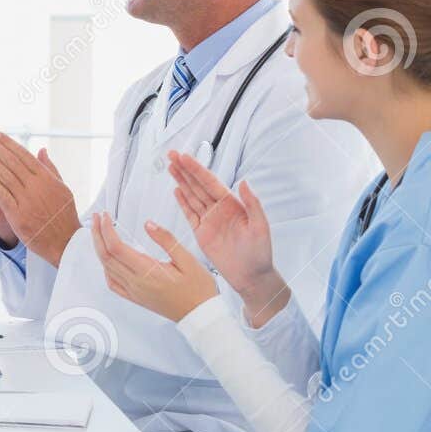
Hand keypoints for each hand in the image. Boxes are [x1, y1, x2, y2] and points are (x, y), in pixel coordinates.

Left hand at [0, 132, 80, 265]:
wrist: (65, 242)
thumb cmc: (62, 215)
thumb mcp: (62, 188)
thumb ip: (50, 168)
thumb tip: (42, 149)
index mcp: (47, 178)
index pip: (24, 156)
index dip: (8, 144)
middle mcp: (37, 186)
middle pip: (13, 162)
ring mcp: (27, 200)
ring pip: (6, 175)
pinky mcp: (18, 214)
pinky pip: (2, 195)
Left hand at [90, 212, 218, 322]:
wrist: (200, 314)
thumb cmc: (198, 288)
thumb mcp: (188, 260)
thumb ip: (166, 240)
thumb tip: (148, 224)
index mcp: (148, 271)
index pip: (116, 247)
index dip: (106, 229)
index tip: (105, 216)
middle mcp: (136, 283)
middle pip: (106, 256)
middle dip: (98, 234)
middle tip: (96, 218)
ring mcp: (133, 292)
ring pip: (106, 268)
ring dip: (99, 248)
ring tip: (99, 232)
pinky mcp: (135, 298)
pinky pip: (112, 283)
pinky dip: (105, 268)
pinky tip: (108, 260)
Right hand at [167, 151, 288, 326]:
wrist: (251, 276)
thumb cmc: (260, 253)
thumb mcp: (260, 227)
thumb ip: (252, 204)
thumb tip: (244, 182)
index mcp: (233, 205)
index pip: (210, 183)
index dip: (197, 170)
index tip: (184, 157)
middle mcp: (219, 210)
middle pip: (198, 185)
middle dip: (185, 170)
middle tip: (172, 154)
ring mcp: (209, 221)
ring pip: (192, 196)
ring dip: (181, 182)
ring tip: (170, 167)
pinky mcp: (201, 233)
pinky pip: (189, 214)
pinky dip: (182, 202)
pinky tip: (176, 190)